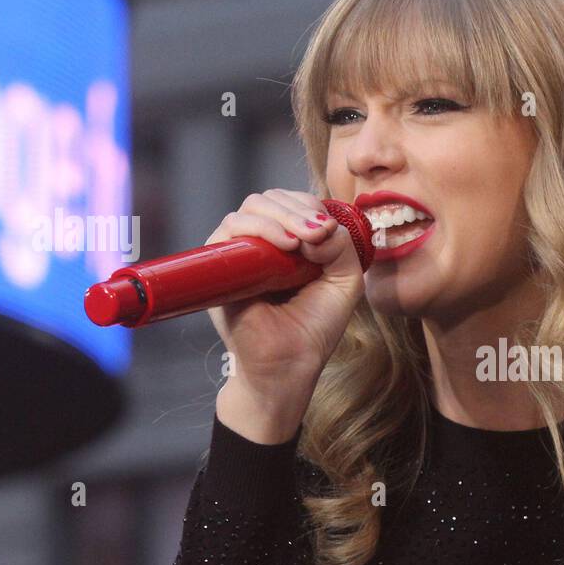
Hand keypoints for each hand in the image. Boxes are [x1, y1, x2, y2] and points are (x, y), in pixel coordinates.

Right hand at [204, 189, 365, 440]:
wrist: (287, 366)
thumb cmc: (314, 327)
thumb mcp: (344, 281)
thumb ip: (343, 247)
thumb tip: (319, 225)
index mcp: (292, 241)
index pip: (296, 203)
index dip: (312, 207)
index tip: (329, 230)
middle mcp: (263, 241)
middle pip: (273, 199)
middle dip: (299, 208)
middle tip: (318, 232)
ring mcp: (239, 251)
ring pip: (253, 207)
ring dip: (282, 216)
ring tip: (302, 241)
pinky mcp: (219, 263)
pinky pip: (231, 228)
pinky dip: (259, 228)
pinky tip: (285, 245)